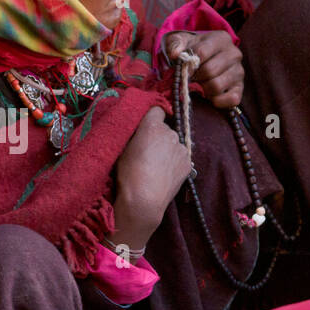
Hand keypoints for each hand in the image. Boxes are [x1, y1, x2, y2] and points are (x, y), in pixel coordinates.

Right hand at [110, 107, 192, 250]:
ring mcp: (182, 148)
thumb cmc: (128, 173)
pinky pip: (180, 157)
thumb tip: (137, 129)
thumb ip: (132, 134)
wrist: (144, 199)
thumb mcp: (122, 148)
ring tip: (156, 166)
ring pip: (174, 143)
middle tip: (147, 151)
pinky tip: (164, 174)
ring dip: (167, 149)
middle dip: (158, 136)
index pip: (156, 109)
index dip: (151, 117)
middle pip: (165, 128)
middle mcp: (170, 132)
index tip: (144, 127)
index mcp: (152, 125)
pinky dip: (173, 162)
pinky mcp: (188, 163)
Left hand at [164, 30, 243, 107]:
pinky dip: (216, 101)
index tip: (183, 69)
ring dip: (203, 89)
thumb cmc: (191, 50)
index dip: (188, 64)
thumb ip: (175, 44)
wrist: (201, 61)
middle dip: (195, 77)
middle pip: (209, 71)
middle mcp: (234, 54)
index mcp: (221, 39)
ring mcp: (239, 72)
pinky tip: (209, 95)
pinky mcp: (240, 88)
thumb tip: (175, 54)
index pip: (201, 53)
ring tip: (200, 84)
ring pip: (217, 86)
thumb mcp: (180, 42)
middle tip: (191, 78)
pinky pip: (230, 99)